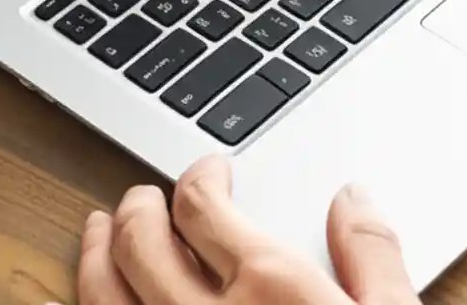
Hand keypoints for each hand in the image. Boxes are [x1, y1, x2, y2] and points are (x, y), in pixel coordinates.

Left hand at [70, 155, 420, 303]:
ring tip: (97, 231)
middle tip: (145, 197)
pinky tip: (97, 303)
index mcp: (268, 289)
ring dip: (94, 251)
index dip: (200, 178)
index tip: (210, 174)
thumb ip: (372, 252)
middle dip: (139, 207)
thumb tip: (351, 198)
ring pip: (103, 293)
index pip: (204, 207)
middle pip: (143, 240)